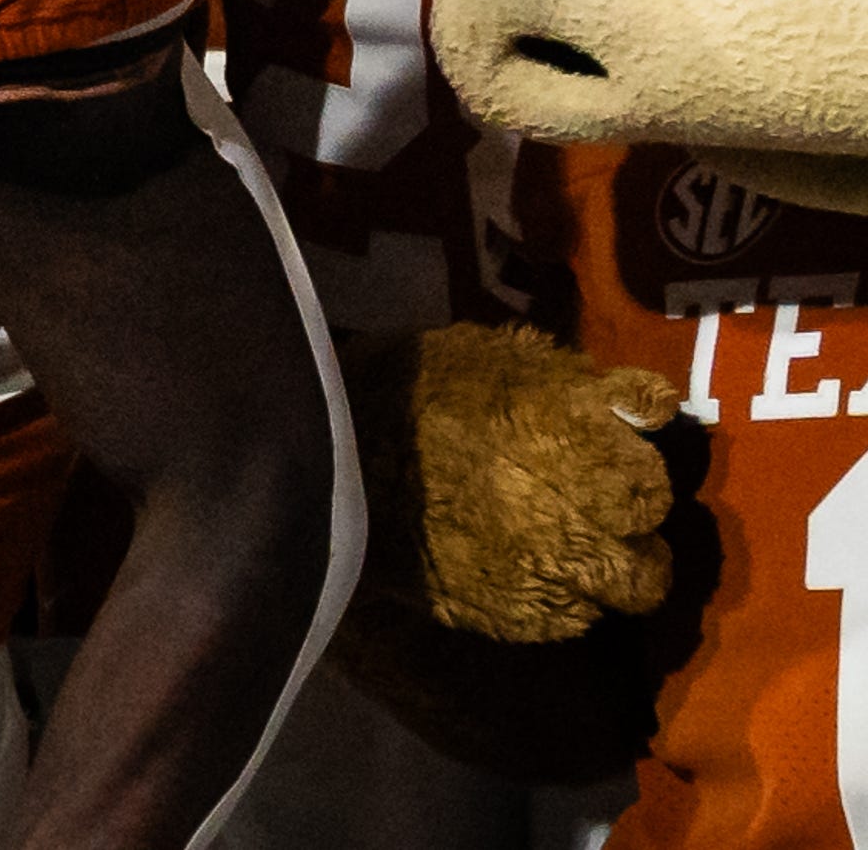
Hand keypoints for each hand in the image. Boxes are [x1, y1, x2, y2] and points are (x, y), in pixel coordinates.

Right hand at [348, 321, 677, 644]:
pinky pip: (573, 618)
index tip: (618, 449)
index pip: (651, 468)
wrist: (326, 460)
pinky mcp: (512, 617)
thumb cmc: (413, 393)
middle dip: (635, 518)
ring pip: (626, 589)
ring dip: (613, 566)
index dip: (637, 455)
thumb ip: (579, 383)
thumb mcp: (496, 358)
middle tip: (604, 504)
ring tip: (576, 545)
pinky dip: (566, 596)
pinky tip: (531, 567)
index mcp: (569, 437)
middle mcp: (572, 514)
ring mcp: (544, 575)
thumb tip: (649, 406)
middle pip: (648, 534)